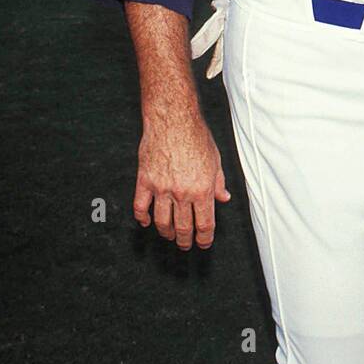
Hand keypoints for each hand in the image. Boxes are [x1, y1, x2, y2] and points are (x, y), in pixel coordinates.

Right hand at [133, 111, 230, 250]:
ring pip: (162, 222)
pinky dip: (142, 218)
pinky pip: (140, 206)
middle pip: (183, 227)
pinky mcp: (144, 180)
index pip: (204, 224)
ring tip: (169, 236)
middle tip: (186, 245)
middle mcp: (182, 192)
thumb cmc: (196, 136)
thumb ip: (218, 182)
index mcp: (202, 189)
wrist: (173, 118)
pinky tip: (147, 222)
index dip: (204, 238)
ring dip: (166, 233)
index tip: (203, 243)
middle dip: (186, 241)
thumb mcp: (215, 160)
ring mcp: (161, 188)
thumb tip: (223, 198)